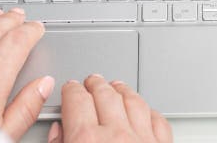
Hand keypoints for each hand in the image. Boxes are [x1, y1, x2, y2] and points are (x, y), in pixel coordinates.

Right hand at [48, 74, 172, 142]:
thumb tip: (58, 132)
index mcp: (86, 140)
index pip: (76, 99)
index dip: (71, 90)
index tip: (70, 88)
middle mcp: (116, 136)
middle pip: (104, 94)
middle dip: (95, 84)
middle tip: (91, 81)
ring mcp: (143, 141)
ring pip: (133, 101)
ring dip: (122, 90)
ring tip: (116, 86)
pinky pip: (158, 121)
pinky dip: (148, 111)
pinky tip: (143, 110)